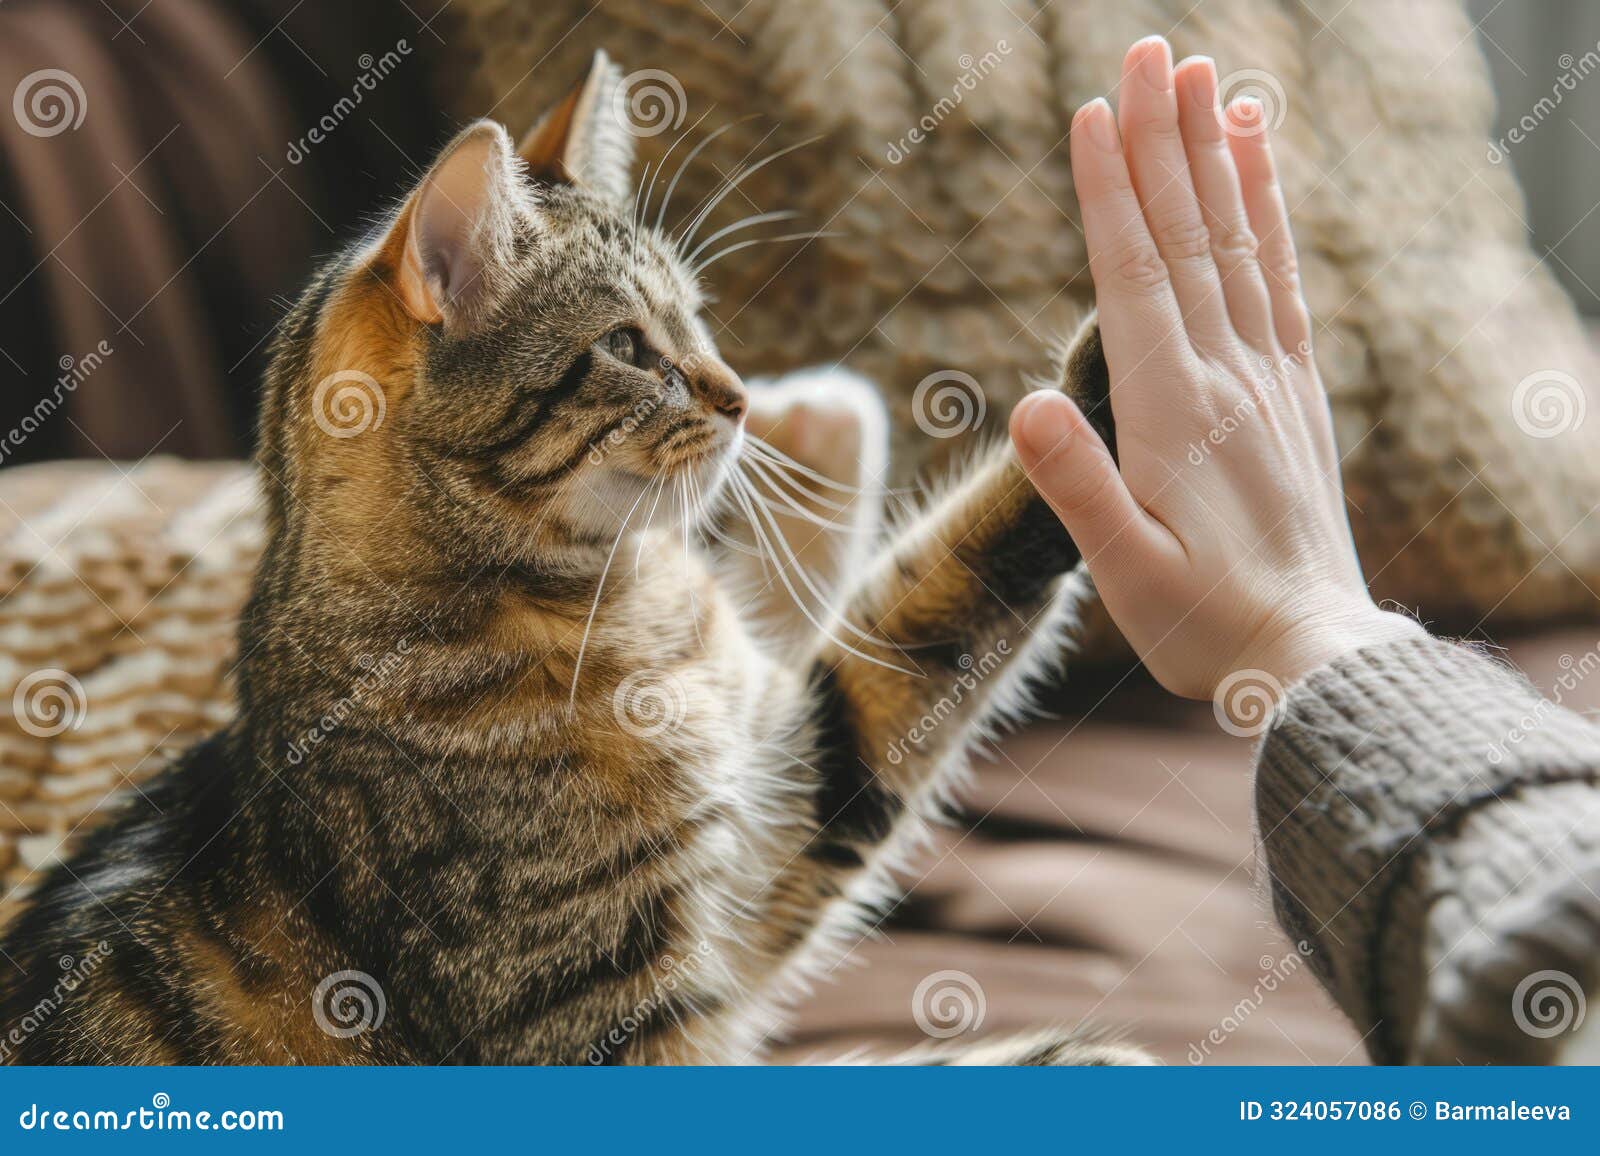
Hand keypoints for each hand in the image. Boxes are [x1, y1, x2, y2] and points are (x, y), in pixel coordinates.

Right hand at [1010, 37, 1423, 698]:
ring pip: (1240, 247)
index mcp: (1175, 414)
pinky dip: (1269, 217)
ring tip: (1206, 82)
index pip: (1135, 279)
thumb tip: (1025, 404)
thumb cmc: (1202, 626)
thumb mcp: (1124, 574)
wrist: (1310, 657)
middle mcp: (1229, 379)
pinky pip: (1282, 283)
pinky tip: (1260, 171)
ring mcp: (1270, 381)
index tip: (1093, 113)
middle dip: (1165, 143)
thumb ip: (1078, 488)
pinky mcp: (1295, 395)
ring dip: (1219, 160)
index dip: (1111, 195)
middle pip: (1191, 238)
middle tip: (1151, 54)